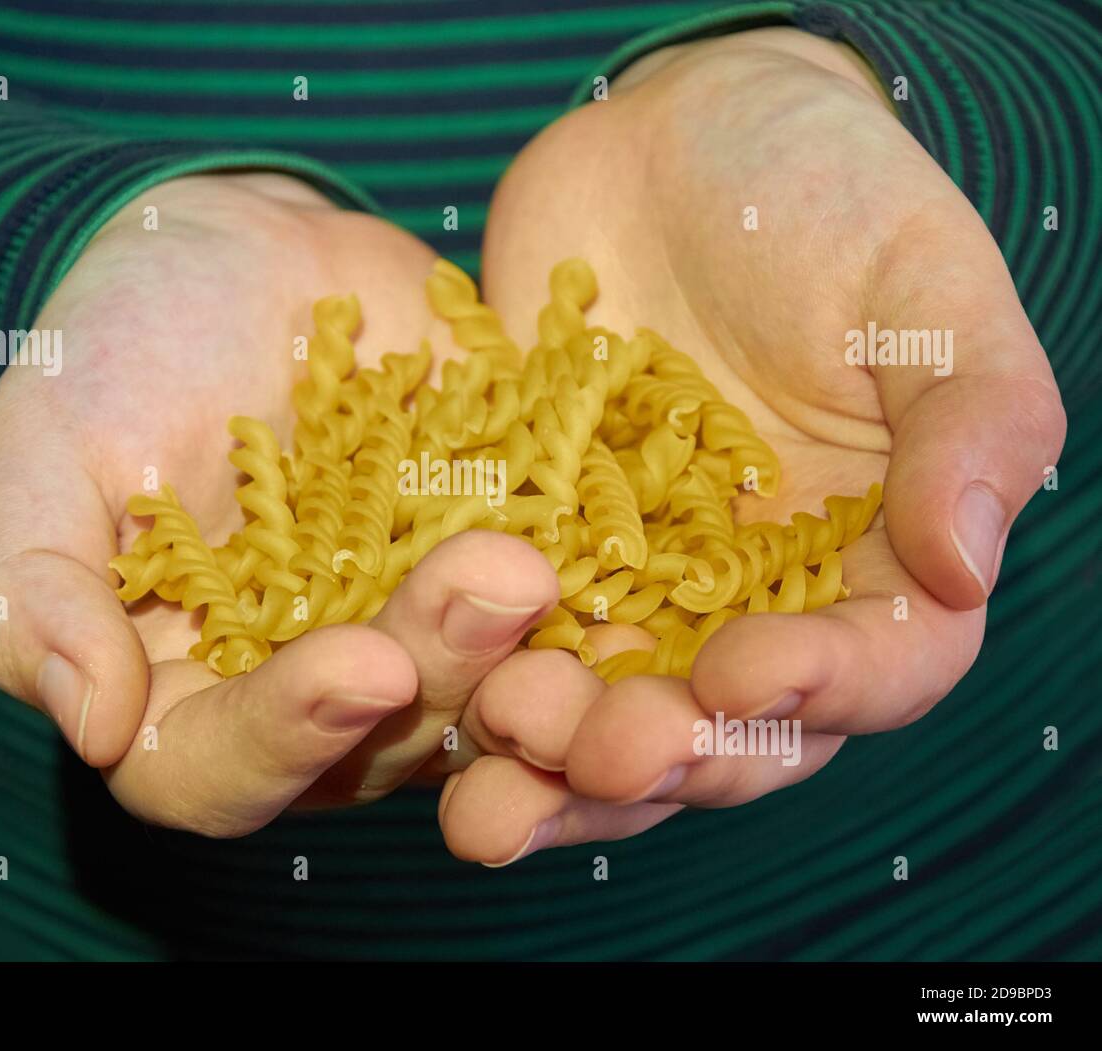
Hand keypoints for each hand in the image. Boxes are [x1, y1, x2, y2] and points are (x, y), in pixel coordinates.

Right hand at [0, 172, 558, 835]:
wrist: (236, 258)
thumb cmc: (114, 356)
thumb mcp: (36, 455)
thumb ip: (28, 596)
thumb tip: (85, 722)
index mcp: (181, 695)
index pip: (220, 769)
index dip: (290, 738)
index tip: (357, 668)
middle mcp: (306, 693)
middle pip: (376, 740)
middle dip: (439, 670)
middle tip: (497, 584)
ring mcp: (411, 636)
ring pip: (475, 685)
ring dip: (519, 642)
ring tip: (546, 558)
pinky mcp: (489, 567)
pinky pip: (548, 607)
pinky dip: (581, 593)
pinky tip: (622, 556)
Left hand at [433, 28, 1066, 862]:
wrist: (670, 139)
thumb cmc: (822, 194)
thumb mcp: (920, 285)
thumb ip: (973, 417)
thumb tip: (968, 566)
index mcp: (877, 554)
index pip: (879, 664)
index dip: (820, 689)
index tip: (742, 671)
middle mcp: (762, 598)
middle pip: (731, 732)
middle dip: (667, 757)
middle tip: (600, 748)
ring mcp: (643, 586)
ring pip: (611, 717)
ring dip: (555, 766)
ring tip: (489, 786)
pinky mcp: (542, 559)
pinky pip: (508, 647)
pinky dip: (470, 696)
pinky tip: (425, 727)